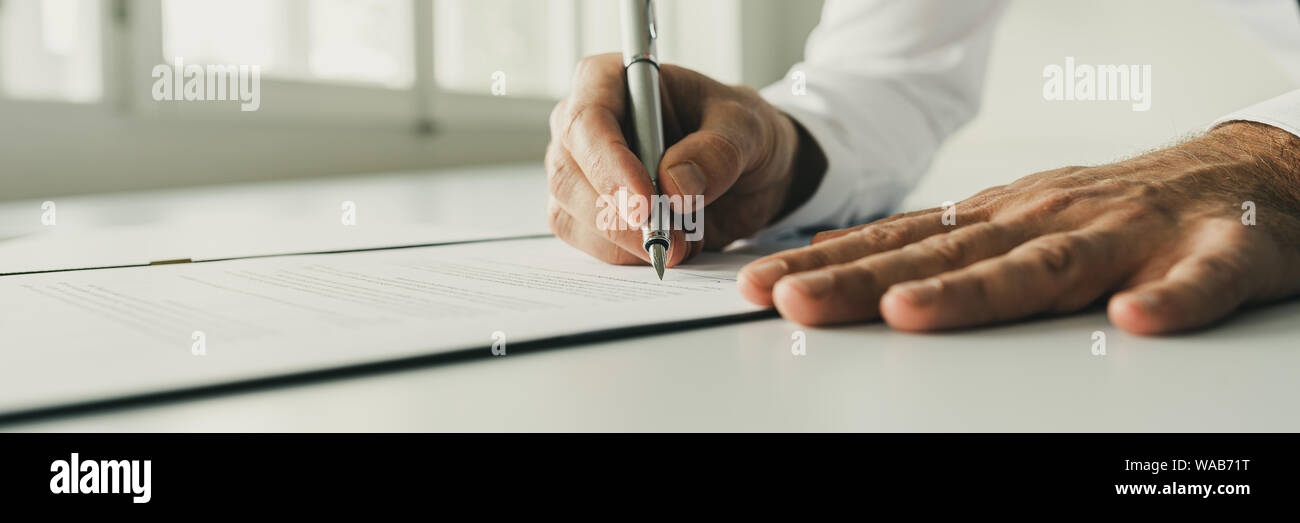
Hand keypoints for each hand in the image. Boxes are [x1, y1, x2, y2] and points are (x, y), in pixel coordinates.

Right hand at [545, 53, 819, 265]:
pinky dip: (627, 255)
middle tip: (670, 239)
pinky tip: (670, 246)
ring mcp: (579, 172)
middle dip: (617, 215)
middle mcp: (583, 126)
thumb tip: (675, 184)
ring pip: (571, 215)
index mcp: (611, 82)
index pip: (587, 120)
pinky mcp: (585, 213)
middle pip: (568, 174)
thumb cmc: (737, 131)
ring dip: (625, 242)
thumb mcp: (748, 129)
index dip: (609, 164)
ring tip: (685, 241)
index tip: (645, 202)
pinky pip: (588, 243)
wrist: (747, 172)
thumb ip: (717, 151)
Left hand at [738, 122, 1299, 334]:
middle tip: (797, 303)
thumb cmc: (1117, 211)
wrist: (1246, 176)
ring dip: (976, 292)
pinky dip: (1167, 300)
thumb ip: (940, 247)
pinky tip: (1136, 320)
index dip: (828, 267)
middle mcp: (1050, 221)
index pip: (899, 245)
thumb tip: (843, 264)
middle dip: (865, 284)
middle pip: (947, 259)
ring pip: (1047, 268)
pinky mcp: (1215, 253)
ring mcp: (1129, 237)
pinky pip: (1195, 283)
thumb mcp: (1016, 222)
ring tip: (910, 315)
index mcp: (1002, 220)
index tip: (764, 289)